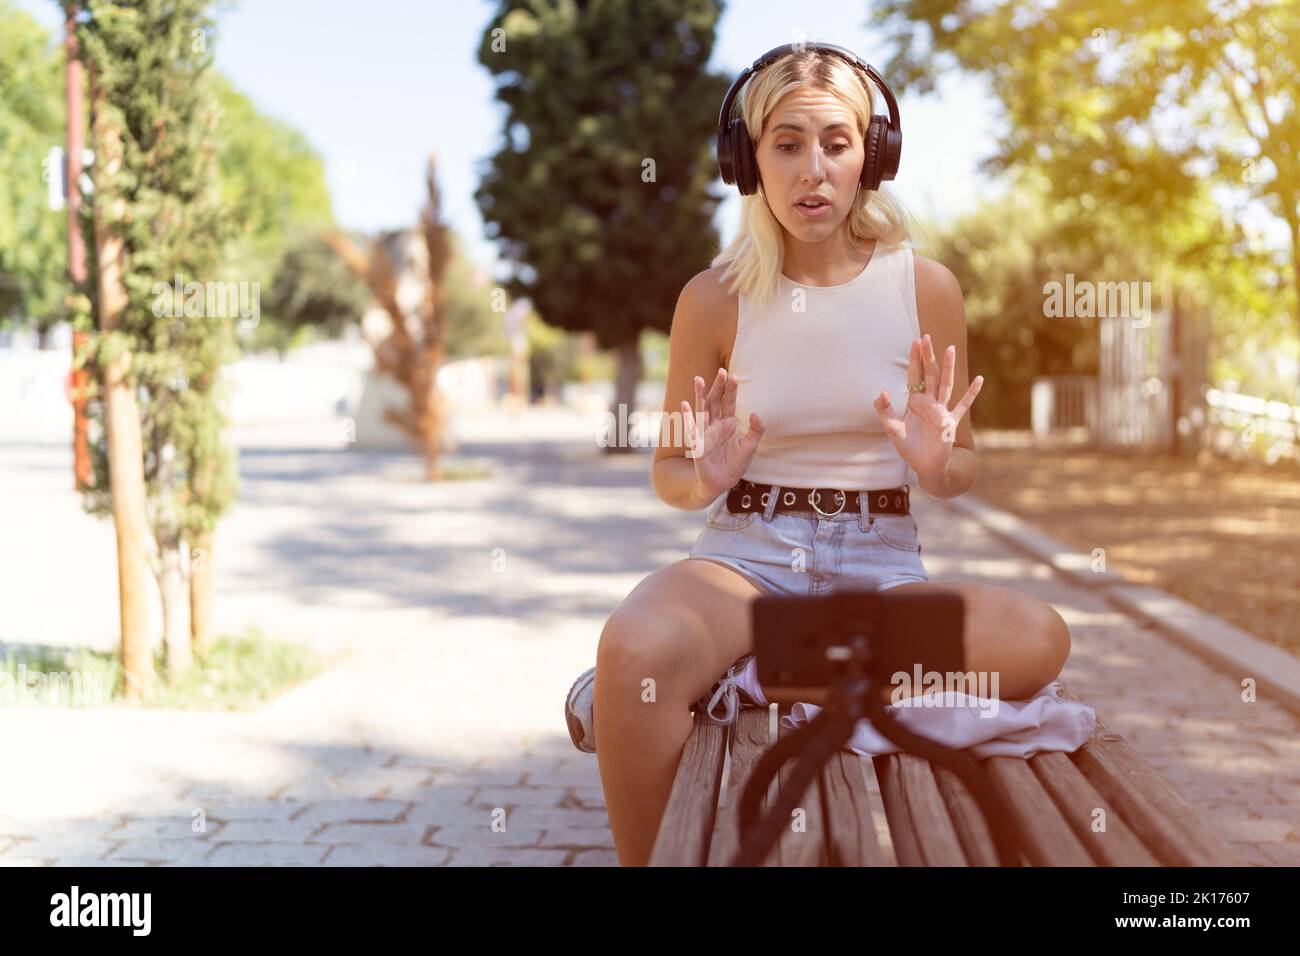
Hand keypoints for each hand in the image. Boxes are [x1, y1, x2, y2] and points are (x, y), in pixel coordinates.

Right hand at [680, 368, 765, 499]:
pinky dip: (688, 418)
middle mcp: (715, 425)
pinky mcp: (698, 445)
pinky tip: (685, 405)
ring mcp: (705, 433)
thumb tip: (757, 414)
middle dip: (717, 387)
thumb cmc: (734, 465)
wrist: (721, 484)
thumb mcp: (749, 447)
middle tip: (722, 371)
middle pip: (715, 401)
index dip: (731, 390)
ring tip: (698, 379)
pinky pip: (692, 430)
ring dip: (700, 395)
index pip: (729, 403)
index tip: (733, 376)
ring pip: (702, 410)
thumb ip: (756, 430)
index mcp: (727, 424)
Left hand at [872, 334, 982, 479]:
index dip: (914, 360)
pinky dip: (970, 394)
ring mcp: (942, 410)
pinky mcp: (951, 422)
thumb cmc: (909, 447)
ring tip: (950, 348)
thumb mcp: (892, 428)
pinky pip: (963, 406)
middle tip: (926, 337)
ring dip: (948, 367)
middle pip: (930, 375)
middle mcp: (929, 402)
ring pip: (946, 384)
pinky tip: (979, 379)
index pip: (915, 376)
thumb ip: (884, 410)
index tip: (915, 342)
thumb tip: (883, 391)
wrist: (924, 466)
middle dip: (928, 357)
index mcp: (915, 402)